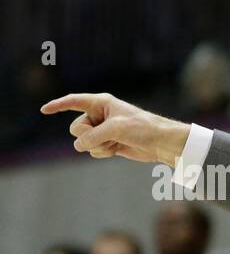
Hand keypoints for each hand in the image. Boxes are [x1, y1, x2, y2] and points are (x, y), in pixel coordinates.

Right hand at [41, 92, 189, 164]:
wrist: (161, 143)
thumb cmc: (143, 128)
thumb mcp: (115, 129)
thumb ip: (93, 136)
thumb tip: (77, 146)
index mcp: (101, 102)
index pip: (73, 101)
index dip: (57, 105)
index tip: (44, 110)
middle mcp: (99, 115)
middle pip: (75, 128)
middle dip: (88, 135)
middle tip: (107, 135)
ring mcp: (102, 130)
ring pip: (84, 142)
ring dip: (99, 145)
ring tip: (116, 142)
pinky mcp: (108, 143)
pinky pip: (93, 150)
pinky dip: (104, 152)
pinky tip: (118, 149)